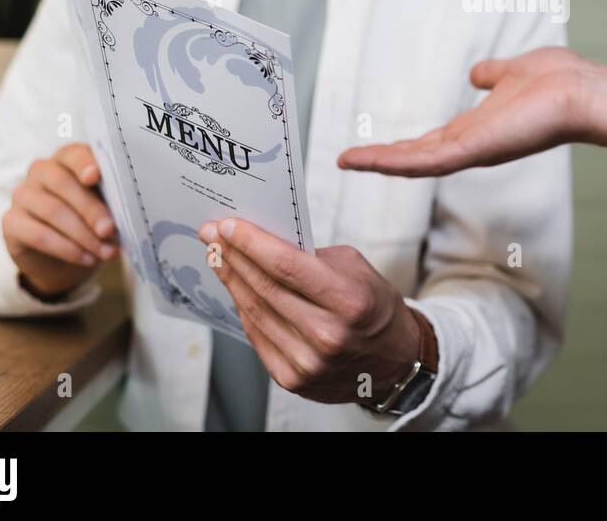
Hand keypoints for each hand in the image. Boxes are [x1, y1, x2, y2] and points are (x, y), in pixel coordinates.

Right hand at [3, 143, 117, 298]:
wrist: (64, 257)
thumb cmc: (90, 220)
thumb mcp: (105, 206)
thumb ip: (111, 199)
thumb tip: (129, 208)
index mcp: (67, 159)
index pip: (73, 153)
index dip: (84, 163)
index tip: (95, 177)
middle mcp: (41, 171)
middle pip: (63, 184)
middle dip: (90, 209)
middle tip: (110, 230)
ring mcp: (22, 195)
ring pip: (53, 211)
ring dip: (83, 235)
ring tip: (106, 252)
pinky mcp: (11, 222)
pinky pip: (39, 235)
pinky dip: (67, 249)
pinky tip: (87, 259)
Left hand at [199, 218, 422, 405]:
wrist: (394, 361)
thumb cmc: (376, 308)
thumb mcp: (357, 269)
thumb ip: (313, 256)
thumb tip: (266, 242)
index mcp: (350, 301)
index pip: (288, 267)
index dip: (252, 244)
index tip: (227, 226)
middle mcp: (328, 335)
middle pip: (266, 288)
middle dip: (234, 257)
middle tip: (212, 236)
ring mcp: (308, 362)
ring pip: (255, 313)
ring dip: (232, 281)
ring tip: (219, 259)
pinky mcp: (293, 379)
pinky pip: (257, 337)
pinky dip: (244, 310)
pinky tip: (237, 290)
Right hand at [337, 45, 589, 176]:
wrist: (581, 93)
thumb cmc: (558, 82)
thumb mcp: (513, 73)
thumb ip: (493, 75)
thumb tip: (477, 73)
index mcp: (478, 128)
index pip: (431, 141)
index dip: (402, 145)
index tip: (373, 146)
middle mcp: (471, 144)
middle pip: (416, 156)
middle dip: (381, 159)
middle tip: (346, 159)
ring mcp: (470, 150)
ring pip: (414, 162)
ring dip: (379, 162)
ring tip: (345, 160)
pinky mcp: (472, 151)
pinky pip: (424, 162)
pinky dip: (392, 162)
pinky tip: (366, 160)